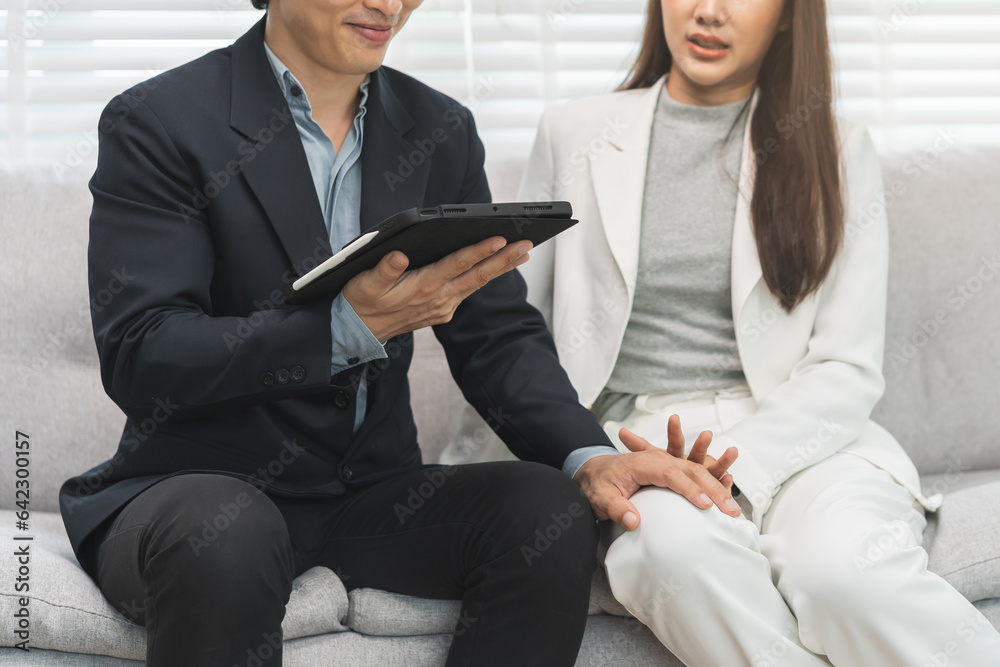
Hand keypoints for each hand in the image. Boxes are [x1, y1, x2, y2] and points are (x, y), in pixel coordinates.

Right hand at [342, 236, 531, 341]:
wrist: (359, 332)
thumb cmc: (362, 302)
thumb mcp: (365, 283)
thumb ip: (384, 269)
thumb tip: (398, 256)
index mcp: (423, 286)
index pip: (457, 264)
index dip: (479, 251)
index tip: (499, 239)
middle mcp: (439, 298)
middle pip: (478, 275)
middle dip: (504, 258)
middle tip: (526, 244)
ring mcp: (444, 307)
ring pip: (478, 283)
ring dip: (501, 267)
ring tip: (521, 253)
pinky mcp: (443, 311)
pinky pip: (469, 291)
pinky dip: (486, 277)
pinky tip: (497, 268)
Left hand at [574, 415, 739, 530]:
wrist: (595, 471)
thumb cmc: (598, 485)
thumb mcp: (601, 498)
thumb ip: (617, 509)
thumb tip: (634, 522)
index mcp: (644, 463)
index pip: (671, 474)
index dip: (690, 489)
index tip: (705, 505)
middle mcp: (660, 460)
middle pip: (692, 471)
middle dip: (714, 490)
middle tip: (731, 511)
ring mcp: (668, 463)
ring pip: (699, 470)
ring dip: (719, 486)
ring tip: (735, 506)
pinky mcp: (672, 471)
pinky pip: (697, 472)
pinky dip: (715, 481)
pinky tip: (730, 489)